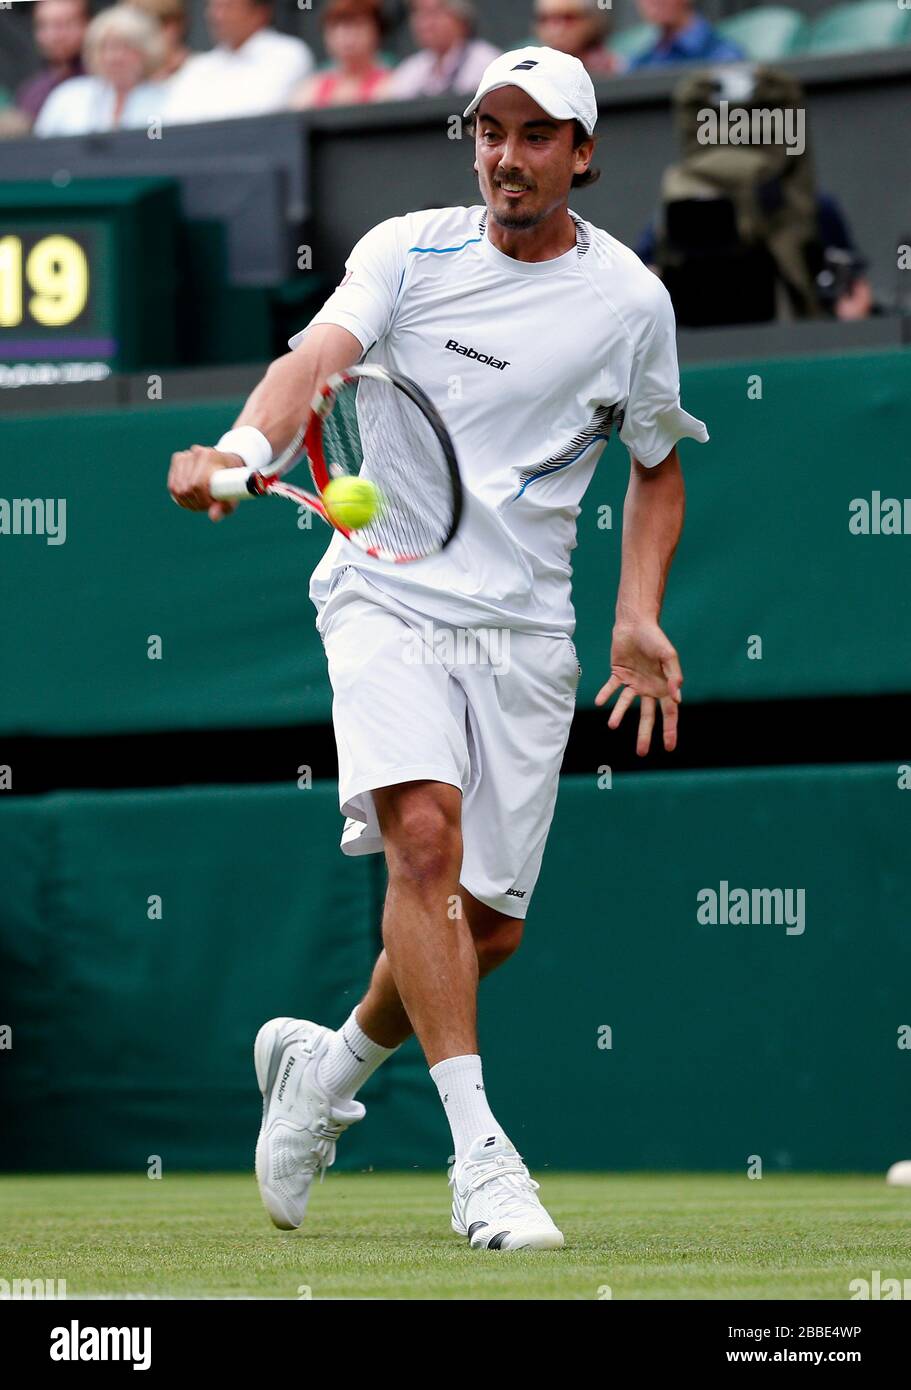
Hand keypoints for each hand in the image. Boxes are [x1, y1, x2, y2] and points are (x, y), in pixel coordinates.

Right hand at [168, 445, 240, 521]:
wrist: (226, 462)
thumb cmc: (231, 480)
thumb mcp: (233, 495)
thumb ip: (225, 507)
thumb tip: (213, 517)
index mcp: (211, 457)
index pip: (197, 485)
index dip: (203, 500)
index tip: (212, 505)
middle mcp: (196, 453)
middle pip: (186, 489)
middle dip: (196, 503)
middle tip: (206, 505)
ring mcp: (185, 455)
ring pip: (177, 489)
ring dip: (187, 501)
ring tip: (200, 501)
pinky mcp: (177, 459)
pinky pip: (172, 485)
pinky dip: (180, 496)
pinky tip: (190, 497)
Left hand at [595, 620, 682, 755]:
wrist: (636, 623)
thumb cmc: (656, 638)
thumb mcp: (669, 656)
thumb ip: (673, 675)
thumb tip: (677, 696)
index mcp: (664, 686)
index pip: (669, 713)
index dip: (670, 730)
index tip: (669, 747)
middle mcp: (649, 688)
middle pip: (647, 716)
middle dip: (645, 734)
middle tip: (641, 753)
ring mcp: (633, 683)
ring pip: (626, 704)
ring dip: (619, 715)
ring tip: (613, 725)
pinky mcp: (618, 675)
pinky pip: (611, 688)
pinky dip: (605, 695)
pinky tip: (600, 702)